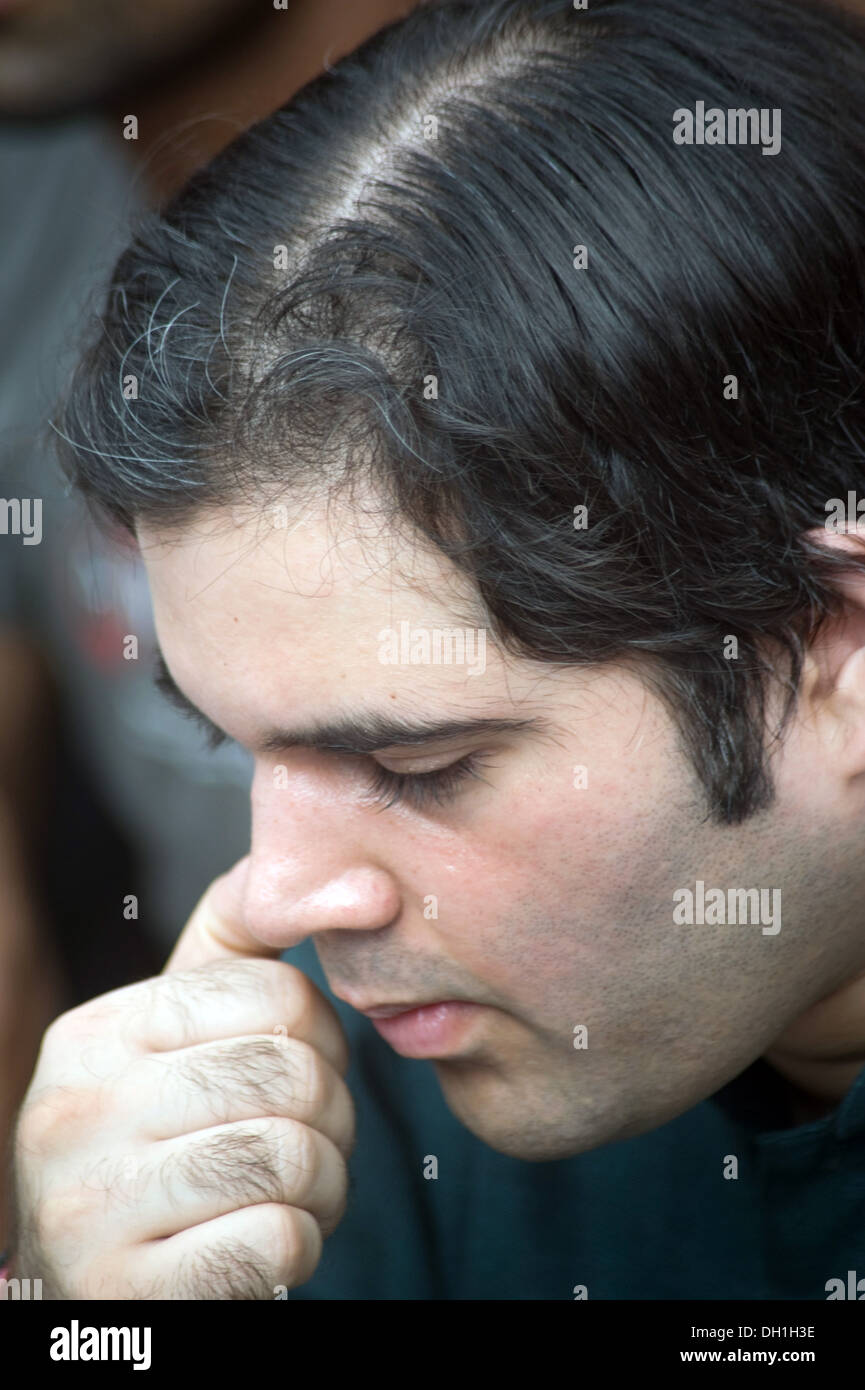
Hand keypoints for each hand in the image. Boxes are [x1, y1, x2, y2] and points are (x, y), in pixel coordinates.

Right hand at [10, 857, 353, 1298]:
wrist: (86, 1290)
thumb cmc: (158, 1140)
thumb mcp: (175, 1034)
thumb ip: (239, 940)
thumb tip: (336, 866)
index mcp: (96, 1033)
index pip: (276, 994)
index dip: (325, 1038)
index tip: (309, 1071)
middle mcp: (76, 1110)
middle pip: (292, 1075)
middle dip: (335, 1117)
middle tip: (315, 1142)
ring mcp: (90, 1207)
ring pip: (293, 1157)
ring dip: (326, 1186)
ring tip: (297, 1194)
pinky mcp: (128, 1292)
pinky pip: (278, 1239)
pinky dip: (302, 1246)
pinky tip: (265, 1246)